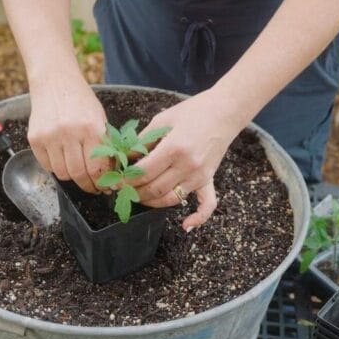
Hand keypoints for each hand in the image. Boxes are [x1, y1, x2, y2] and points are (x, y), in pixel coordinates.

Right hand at [27, 75, 109, 192]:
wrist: (55, 82)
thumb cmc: (81, 102)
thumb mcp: (100, 119)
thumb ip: (104, 145)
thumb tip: (110, 174)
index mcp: (91, 128)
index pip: (97, 168)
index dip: (101, 182)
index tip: (104, 188)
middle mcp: (69, 133)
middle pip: (78, 174)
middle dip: (88, 186)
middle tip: (93, 188)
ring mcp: (50, 136)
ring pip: (62, 173)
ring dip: (72, 177)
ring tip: (78, 173)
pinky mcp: (35, 139)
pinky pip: (47, 166)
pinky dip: (56, 168)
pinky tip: (63, 160)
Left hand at [128, 88, 244, 229]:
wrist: (224, 112)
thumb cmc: (192, 112)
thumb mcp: (162, 120)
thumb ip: (143, 142)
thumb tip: (124, 159)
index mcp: (174, 148)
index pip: (143, 172)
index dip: (125, 179)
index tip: (114, 181)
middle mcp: (188, 165)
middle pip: (154, 189)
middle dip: (134, 192)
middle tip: (121, 189)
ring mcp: (200, 175)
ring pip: (171, 200)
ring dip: (151, 203)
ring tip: (138, 197)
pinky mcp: (209, 179)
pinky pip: (207, 205)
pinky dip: (198, 218)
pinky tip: (185, 227)